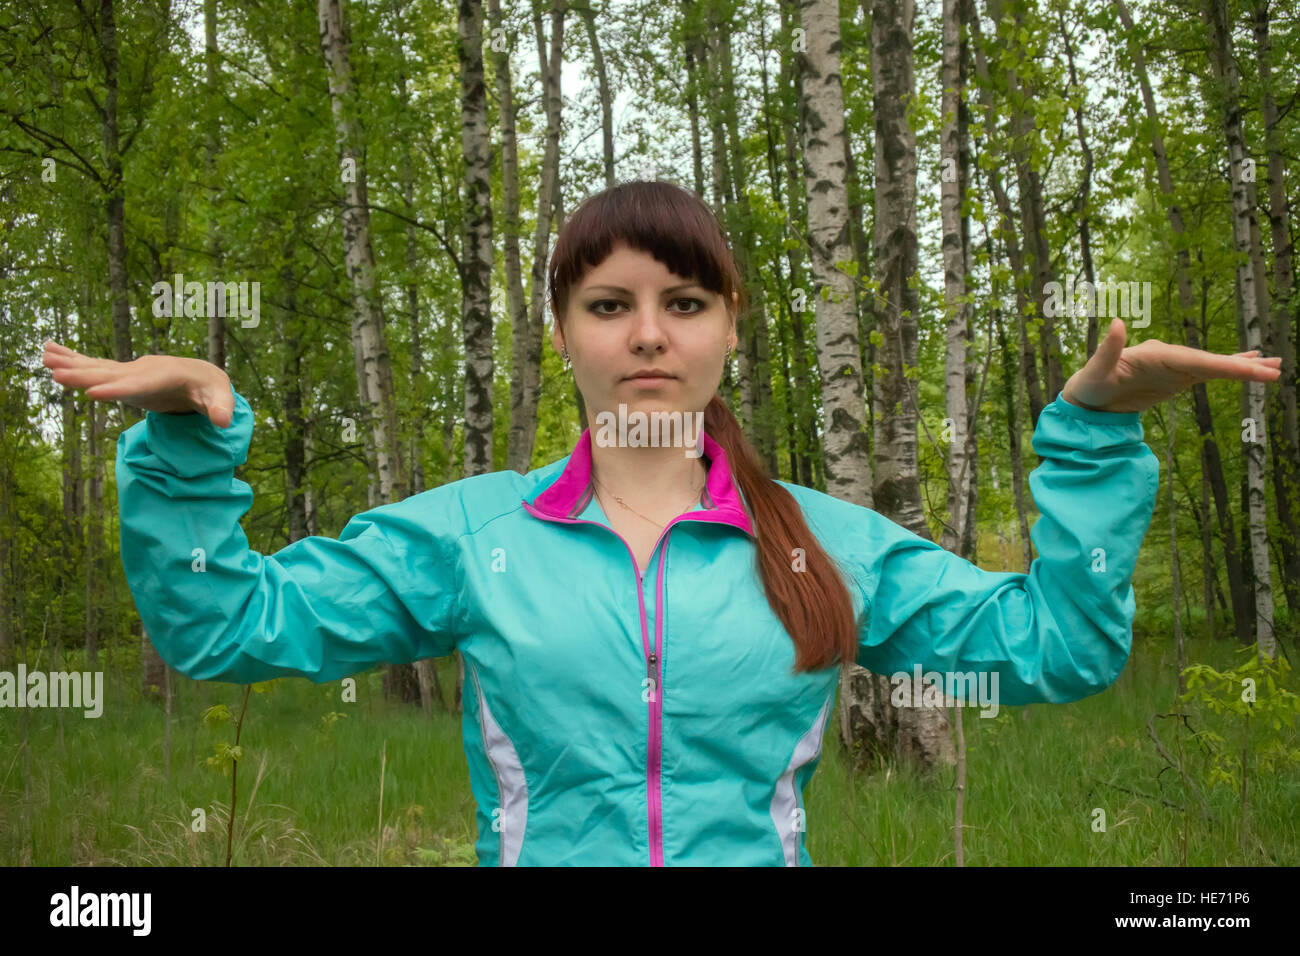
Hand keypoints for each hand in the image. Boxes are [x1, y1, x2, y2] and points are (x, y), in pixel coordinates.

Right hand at [42, 340, 234, 427]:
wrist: (202, 375)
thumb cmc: (212, 388)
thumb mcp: (221, 397)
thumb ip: (221, 408)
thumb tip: (223, 421)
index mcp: (166, 376)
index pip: (140, 385)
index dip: (118, 389)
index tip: (94, 392)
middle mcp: (144, 370)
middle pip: (111, 374)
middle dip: (85, 375)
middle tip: (56, 373)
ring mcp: (131, 371)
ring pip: (98, 367)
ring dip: (71, 363)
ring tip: (44, 356)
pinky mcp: (123, 376)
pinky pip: (95, 368)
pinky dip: (73, 361)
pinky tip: (51, 354)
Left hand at [1061, 318, 1282, 413]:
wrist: (1087, 396)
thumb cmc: (1089, 383)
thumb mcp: (1094, 370)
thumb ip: (1108, 348)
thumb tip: (1117, 322)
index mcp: (1155, 354)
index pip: (1196, 360)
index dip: (1224, 364)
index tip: (1251, 368)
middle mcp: (1169, 356)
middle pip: (1210, 361)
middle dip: (1242, 367)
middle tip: (1276, 369)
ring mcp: (1175, 366)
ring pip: (1214, 366)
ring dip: (1243, 366)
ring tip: (1275, 367)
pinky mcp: (1176, 378)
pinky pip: (1208, 373)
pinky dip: (1229, 370)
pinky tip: (1249, 367)